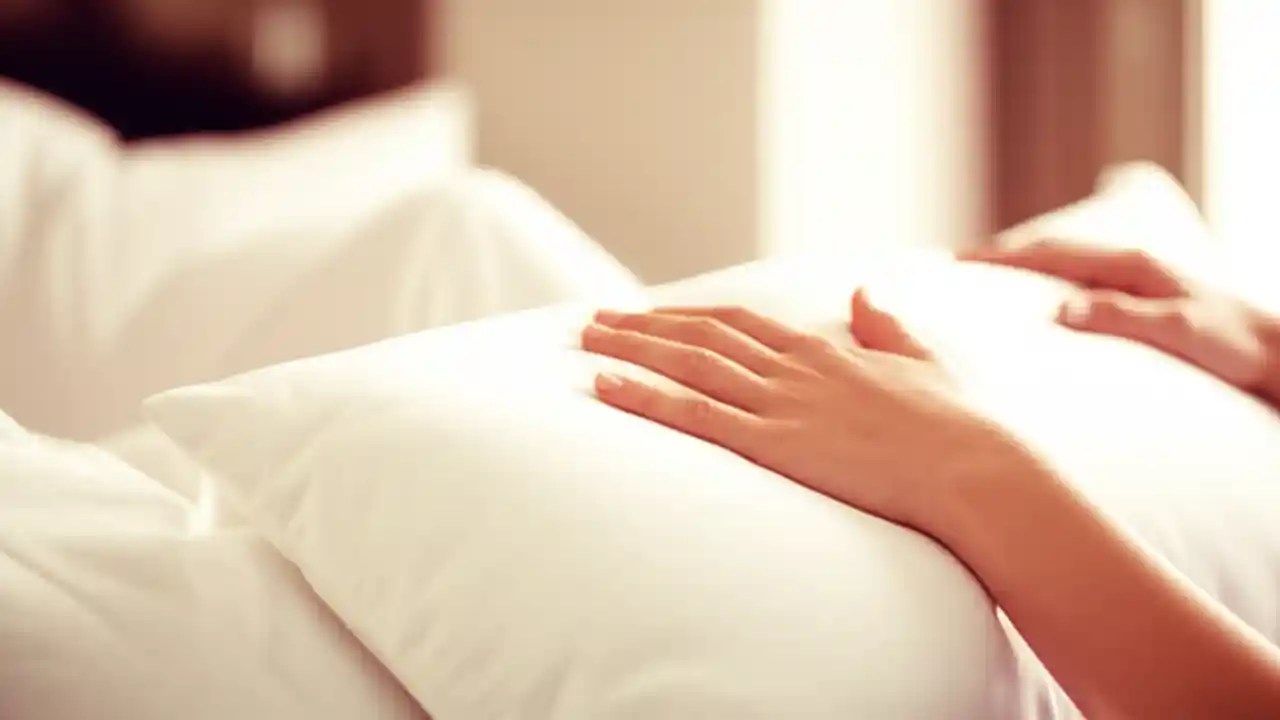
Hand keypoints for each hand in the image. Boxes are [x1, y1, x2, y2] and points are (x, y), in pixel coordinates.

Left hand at [580, 290, 1039, 536]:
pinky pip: (696, 415)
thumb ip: (887, 326)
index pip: (740, 322)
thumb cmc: (954, 425)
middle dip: (643, 326)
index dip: (689, 316)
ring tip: (585, 340)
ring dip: (631, 350)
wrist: (970, 467)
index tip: (651, 313)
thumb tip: (866, 292)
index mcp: (824, 350)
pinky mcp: (775, 445)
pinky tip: (606, 387)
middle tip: (594, 320)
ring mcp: (781, 404)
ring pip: (689, 365)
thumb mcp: (921, 362)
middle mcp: (793, 368)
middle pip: (701, 335)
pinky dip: (646, 397)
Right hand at [964, 241, 1279, 402]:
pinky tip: (1036, 310)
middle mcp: (1130, 265)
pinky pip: (1078, 288)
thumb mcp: (1179, 331)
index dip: (1001, 256)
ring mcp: (1135, 282)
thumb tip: (1059, 310)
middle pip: (1051, 252)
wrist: (1278, 357)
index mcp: (1132, 264)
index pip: (1051, 252)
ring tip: (984, 286)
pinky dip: (1046, 290)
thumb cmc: (1236, 346)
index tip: (958, 261)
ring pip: (1063, 268)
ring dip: (1023, 272)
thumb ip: (1121, 317)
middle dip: (1002, 257)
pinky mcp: (1139, 303)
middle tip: (956, 269)